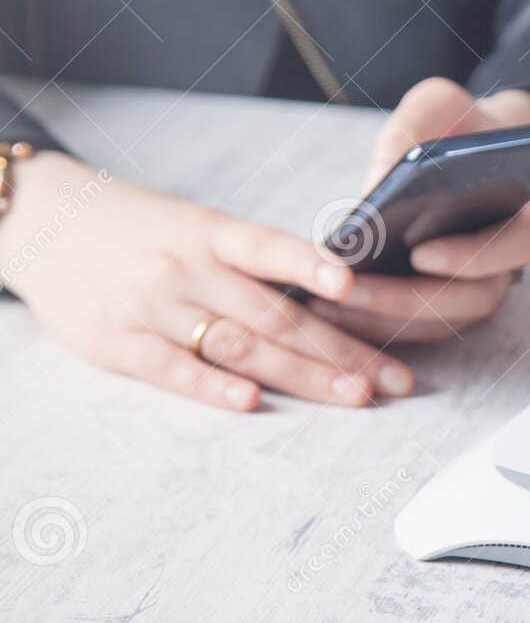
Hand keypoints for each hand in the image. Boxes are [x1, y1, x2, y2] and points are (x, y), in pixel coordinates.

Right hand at [0, 152, 412, 410]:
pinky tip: (253, 401)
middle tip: (395, 379)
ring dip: (303, 375)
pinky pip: (174, 370)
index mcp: (212, 232)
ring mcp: (152, 306)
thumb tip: (336, 297)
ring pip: (239, 346)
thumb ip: (255, 261)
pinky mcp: (118, 343)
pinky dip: (214, 387)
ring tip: (356, 395)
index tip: (356, 284)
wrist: (42, 221)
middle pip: (276, 315)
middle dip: (343, 350)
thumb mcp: (196, 224)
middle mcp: (186, 268)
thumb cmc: (140, 228)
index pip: (269, 247)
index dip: (313, 265)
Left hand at [333, 78, 529, 342]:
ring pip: (438, 324)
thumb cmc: (455, 126)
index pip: (515, 247)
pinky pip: (413, 331)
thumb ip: (416, 126)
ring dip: (382, 320)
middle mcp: (505, 264)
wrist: (460, 152)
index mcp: (522, 214)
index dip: (471, 257)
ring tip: (325, 302)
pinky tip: (323, 308)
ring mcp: (474, 291)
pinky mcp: (440, 308)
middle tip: (351, 286)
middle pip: (469, 299)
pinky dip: (371, 326)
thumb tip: (379, 183)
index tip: (419, 253)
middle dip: (407, 298)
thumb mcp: (439, 104)